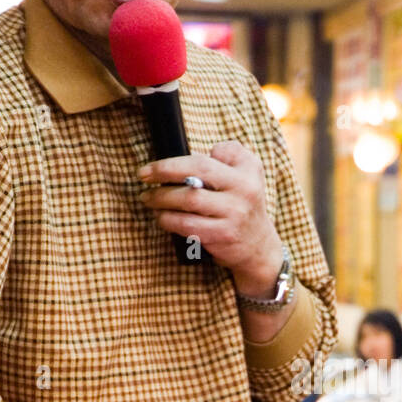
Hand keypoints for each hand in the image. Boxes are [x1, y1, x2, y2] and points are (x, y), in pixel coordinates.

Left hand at [138, 142, 282, 295]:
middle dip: (163, 172)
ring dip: (161, 199)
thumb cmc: (241, 204)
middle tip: (143, 176)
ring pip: (189, 200)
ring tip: (148, 198)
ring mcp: (234, 214)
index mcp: (248, 170)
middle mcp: (244, 190)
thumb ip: (230, 154)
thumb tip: (202, 154)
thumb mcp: (248, 173)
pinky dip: (168, 220)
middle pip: (196, 174)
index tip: (153, 167)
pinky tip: (161, 217)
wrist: (258, 246)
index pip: (205, 159)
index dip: (174, 162)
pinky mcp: (223, 235)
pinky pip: (188, 224)